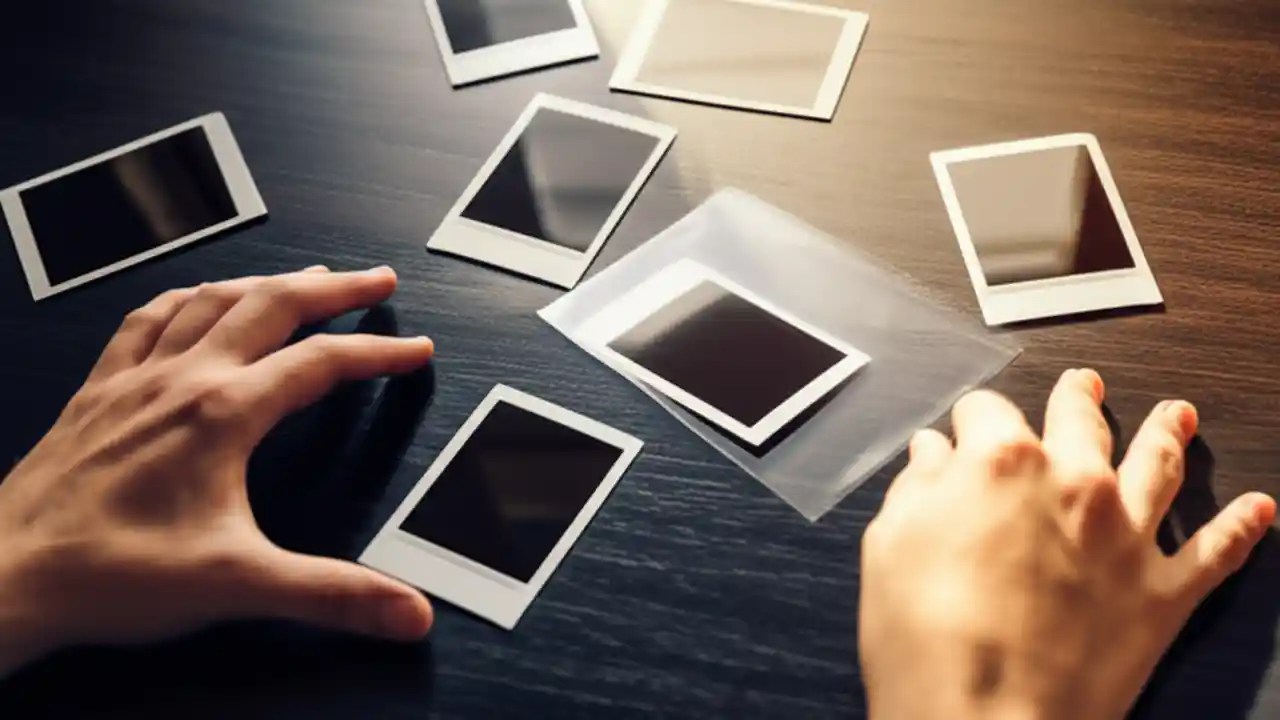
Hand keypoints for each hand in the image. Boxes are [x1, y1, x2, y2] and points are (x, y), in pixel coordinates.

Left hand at [0, 266, 435, 675]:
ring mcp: (137, 380)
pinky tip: (194, 299)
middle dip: (334, 288)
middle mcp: (182, 381)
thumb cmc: (107, 575)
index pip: (323, 363)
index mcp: (223, 414)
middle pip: (272, 305)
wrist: (6, 577)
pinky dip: (185, 298)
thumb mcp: (238, 585)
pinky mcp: (100, 392)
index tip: (414, 348)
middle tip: (374, 280)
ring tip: (302, 277)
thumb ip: (331, 594)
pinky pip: (146, 319)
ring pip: (212, 299)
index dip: (380, 352)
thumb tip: (405, 610)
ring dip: (266, 281)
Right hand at [859, 369, 1274, 719]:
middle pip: (1080, 421)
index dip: (973, 420)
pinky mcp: (1162, 594)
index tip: (966, 431)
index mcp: (1000, 465)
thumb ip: (918, 488)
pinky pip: (1217, 551)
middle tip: (1085, 386)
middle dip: (1079, 398)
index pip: (988, 413)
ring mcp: (1125, 538)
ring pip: (1158, 466)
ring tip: (1178, 415)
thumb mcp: (892, 546)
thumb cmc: (925, 641)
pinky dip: (1242, 526)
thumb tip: (933, 455)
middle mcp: (1073, 486)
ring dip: (1169, 433)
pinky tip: (1259, 508)